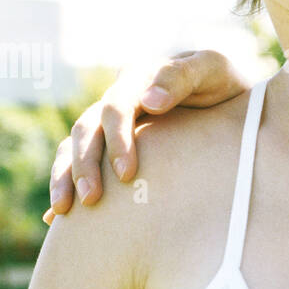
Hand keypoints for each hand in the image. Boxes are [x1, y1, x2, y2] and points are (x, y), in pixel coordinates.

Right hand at [44, 50, 244, 221]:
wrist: (231, 99)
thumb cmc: (225, 84)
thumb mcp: (212, 70)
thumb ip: (182, 77)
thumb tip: (149, 101)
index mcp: (139, 78)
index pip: (115, 107)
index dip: (117, 140)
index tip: (126, 174)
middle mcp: (119, 99)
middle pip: (86, 129)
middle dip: (85, 164)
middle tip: (91, 199)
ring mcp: (111, 123)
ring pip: (73, 146)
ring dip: (66, 176)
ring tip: (68, 211)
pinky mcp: (110, 144)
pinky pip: (76, 162)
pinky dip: (65, 185)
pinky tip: (56, 218)